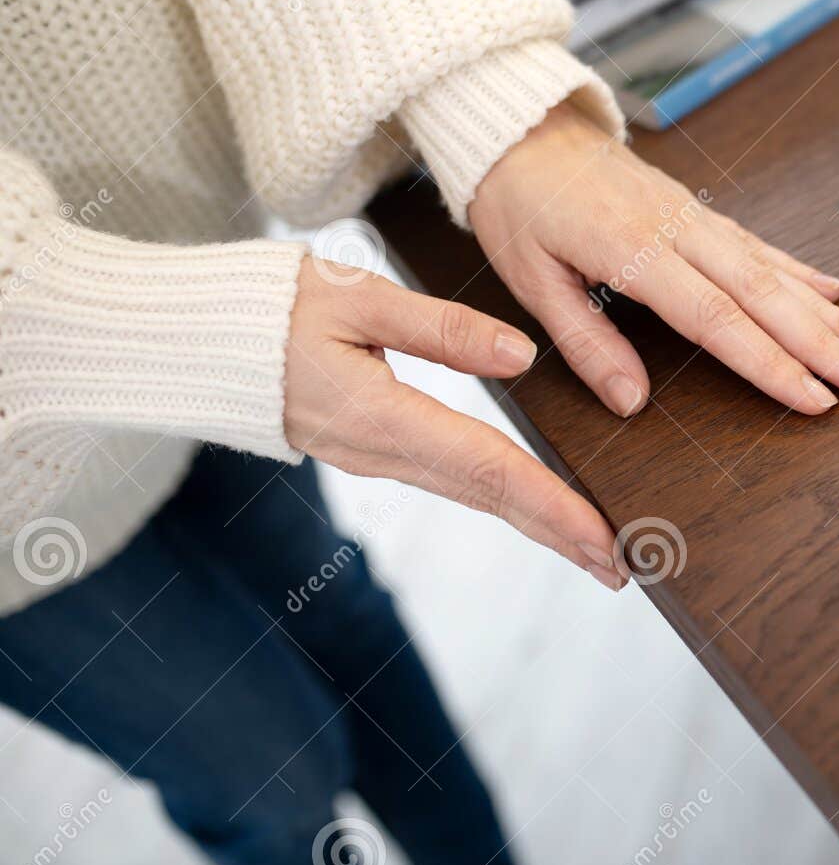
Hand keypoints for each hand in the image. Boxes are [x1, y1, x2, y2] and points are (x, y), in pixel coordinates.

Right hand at [283, 257, 627, 589]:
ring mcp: (375, 456)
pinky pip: (449, 480)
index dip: (553, 506)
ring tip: (592, 545)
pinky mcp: (371, 447)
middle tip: (622, 567)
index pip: (490, 469)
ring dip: (535, 520)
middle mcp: (383, 451)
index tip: (604, 538)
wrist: (189, 340)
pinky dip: (499, 496)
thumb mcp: (354, 297)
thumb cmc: (268, 308)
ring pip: (472, 494)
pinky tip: (530, 504)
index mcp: (383, 417)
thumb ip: (440, 328)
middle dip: (559, 533)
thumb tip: (521, 356)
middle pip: (490, 497)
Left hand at [467, 102, 838, 417]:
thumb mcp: (531, 280)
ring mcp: (693, 216)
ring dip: (824, 312)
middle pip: (762, 295)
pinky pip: (758, 244)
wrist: (520, 126)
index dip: (769, 363)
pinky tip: (835, 291)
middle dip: (821, 344)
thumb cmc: (519, 204)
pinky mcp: (696, 209)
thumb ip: (585, 342)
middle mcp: (677, 230)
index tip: (813, 398)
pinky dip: (801, 269)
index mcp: (634, 250)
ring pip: (771, 269)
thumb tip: (630, 401)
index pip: (715, 319)